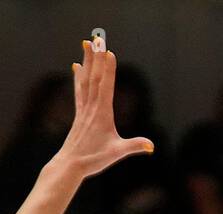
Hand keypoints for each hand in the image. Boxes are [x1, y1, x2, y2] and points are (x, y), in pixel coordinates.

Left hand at [58, 37, 153, 178]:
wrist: (70, 165)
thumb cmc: (94, 159)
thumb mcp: (117, 153)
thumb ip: (134, 146)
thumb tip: (151, 146)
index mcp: (102, 114)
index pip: (105, 87)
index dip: (108, 70)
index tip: (109, 52)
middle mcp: (91, 108)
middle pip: (94, 78)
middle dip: (96, 58)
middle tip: (96, 39)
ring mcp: (84, 109)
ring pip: (85, 80)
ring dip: (87, 61)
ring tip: (86, 44)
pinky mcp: (80, 114)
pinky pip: (79, 90)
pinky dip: (79, 76)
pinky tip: (76, 67)